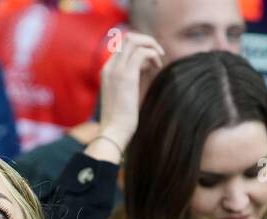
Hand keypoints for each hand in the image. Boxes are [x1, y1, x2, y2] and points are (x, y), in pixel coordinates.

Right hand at [96, 31, 164, 149]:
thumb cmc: (120, 120)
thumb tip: (146, 66)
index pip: (123, 45)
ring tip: (159, 60)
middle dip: (146, 41)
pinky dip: (152, 55)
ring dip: (151, 45)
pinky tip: (158, 67)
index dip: (139, 47)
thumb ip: (131, 78)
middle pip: (127, 37)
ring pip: (134, 40)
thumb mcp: (124, 94)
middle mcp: (109, 67)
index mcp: (107, 71)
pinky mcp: (126, 77)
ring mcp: (116, 70)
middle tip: (158, 55)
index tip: (150, 62)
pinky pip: (142, 52)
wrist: (113, 132)